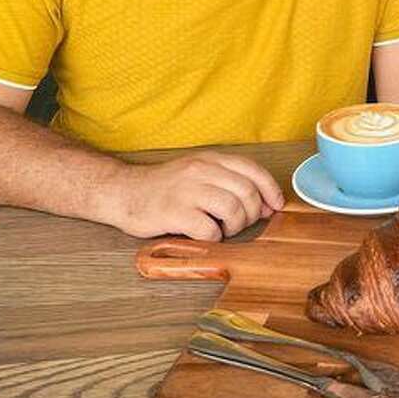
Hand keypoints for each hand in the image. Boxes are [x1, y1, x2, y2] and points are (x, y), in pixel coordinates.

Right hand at [109, 150, 284, 240]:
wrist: (123, 192)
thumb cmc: (165, 187)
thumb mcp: (199, 173)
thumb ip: (230, 183)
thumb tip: (267, 205)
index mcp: (210, 159)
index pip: (252, 169)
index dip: (270, 189)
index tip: (276, 206)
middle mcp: (201, 170)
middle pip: (247, 192)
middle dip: (252, 213)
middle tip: (240, 223)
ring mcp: (187, 190)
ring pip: (233, 209)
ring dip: (234, 226)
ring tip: (223, 229)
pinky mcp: (174, 212)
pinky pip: (209, 230)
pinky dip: (213, 238)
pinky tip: (204, 235)